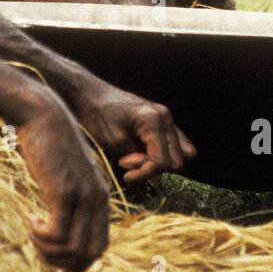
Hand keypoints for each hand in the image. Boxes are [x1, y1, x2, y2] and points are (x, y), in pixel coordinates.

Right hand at [14, 101, 110, 271]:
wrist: (43, 114)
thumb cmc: (48, 143)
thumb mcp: (64, 174)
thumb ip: (67, 197)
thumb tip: (56, 224)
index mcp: (100, 198)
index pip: (99, 247)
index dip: (78, 263)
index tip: (56, 265)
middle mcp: (97, 200)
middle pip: (90, 254)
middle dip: (63, 262)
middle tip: (38, 250)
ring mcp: (83, 196)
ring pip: (74, 249)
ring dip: (48, 251)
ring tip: (32, 234)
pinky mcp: (65, 192)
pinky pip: (58, 234)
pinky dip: (42, 237)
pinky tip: (30, 220)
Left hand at [74, 86, 195, 184]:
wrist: (90, 94)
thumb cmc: (98, 115)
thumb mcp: (113, 141)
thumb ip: (136, 159)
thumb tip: (157, 177)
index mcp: (154, 120)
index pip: (161, 162)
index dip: (144, 173)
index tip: (125, 171)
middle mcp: (166, 118)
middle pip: (176, 161)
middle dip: (152, 169)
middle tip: (128, 163)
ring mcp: (167, 119)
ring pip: (181, 154)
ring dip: (159, 163)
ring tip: (134, 157)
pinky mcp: (163, 122)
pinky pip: (177, 145)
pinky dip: (164, 155)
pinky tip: (142, 153)